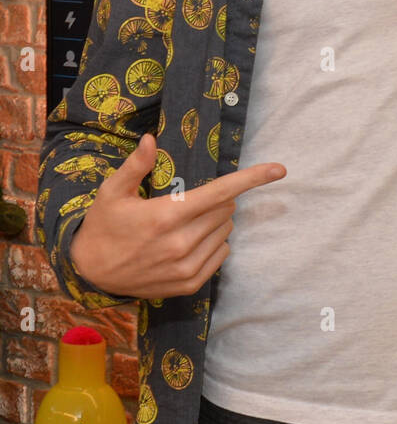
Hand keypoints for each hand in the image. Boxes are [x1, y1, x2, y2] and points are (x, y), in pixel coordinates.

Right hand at [70, 132, 286, 298]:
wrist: (91, 273)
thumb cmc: (104, 226)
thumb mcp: (112, 192)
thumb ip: (135, 166)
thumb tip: (150, 139)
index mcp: (166, 216)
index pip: (220, 192)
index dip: (252, 178)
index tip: (279, 169)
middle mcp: (181, 243)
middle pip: (225, 210)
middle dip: (217, 200)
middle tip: (188, 202)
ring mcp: (187, 267)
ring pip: (225, 232)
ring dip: (215, 222)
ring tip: (185, 222)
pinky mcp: (189, 284)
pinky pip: (221, 255)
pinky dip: (214, 244)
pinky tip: (190, 241)